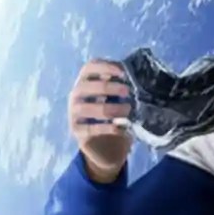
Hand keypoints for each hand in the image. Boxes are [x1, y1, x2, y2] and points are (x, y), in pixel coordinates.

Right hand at [67, 59, 132, 182]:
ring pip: (89, 108)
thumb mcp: (118, 100)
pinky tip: (121, 128)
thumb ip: (122, 87)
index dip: (105, 67)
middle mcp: (76, 95)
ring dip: (111, 108)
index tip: (123, 72)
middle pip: (88, 86)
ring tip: (128, 111)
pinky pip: (91, 128)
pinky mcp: (76, 131)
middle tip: (127, 91)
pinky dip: (108, 128)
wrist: (105, 147)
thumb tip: (139, 76)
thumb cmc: (113, 116)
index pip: (90, 67)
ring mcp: (74, 113)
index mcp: (86, 81)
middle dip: (109, 87)